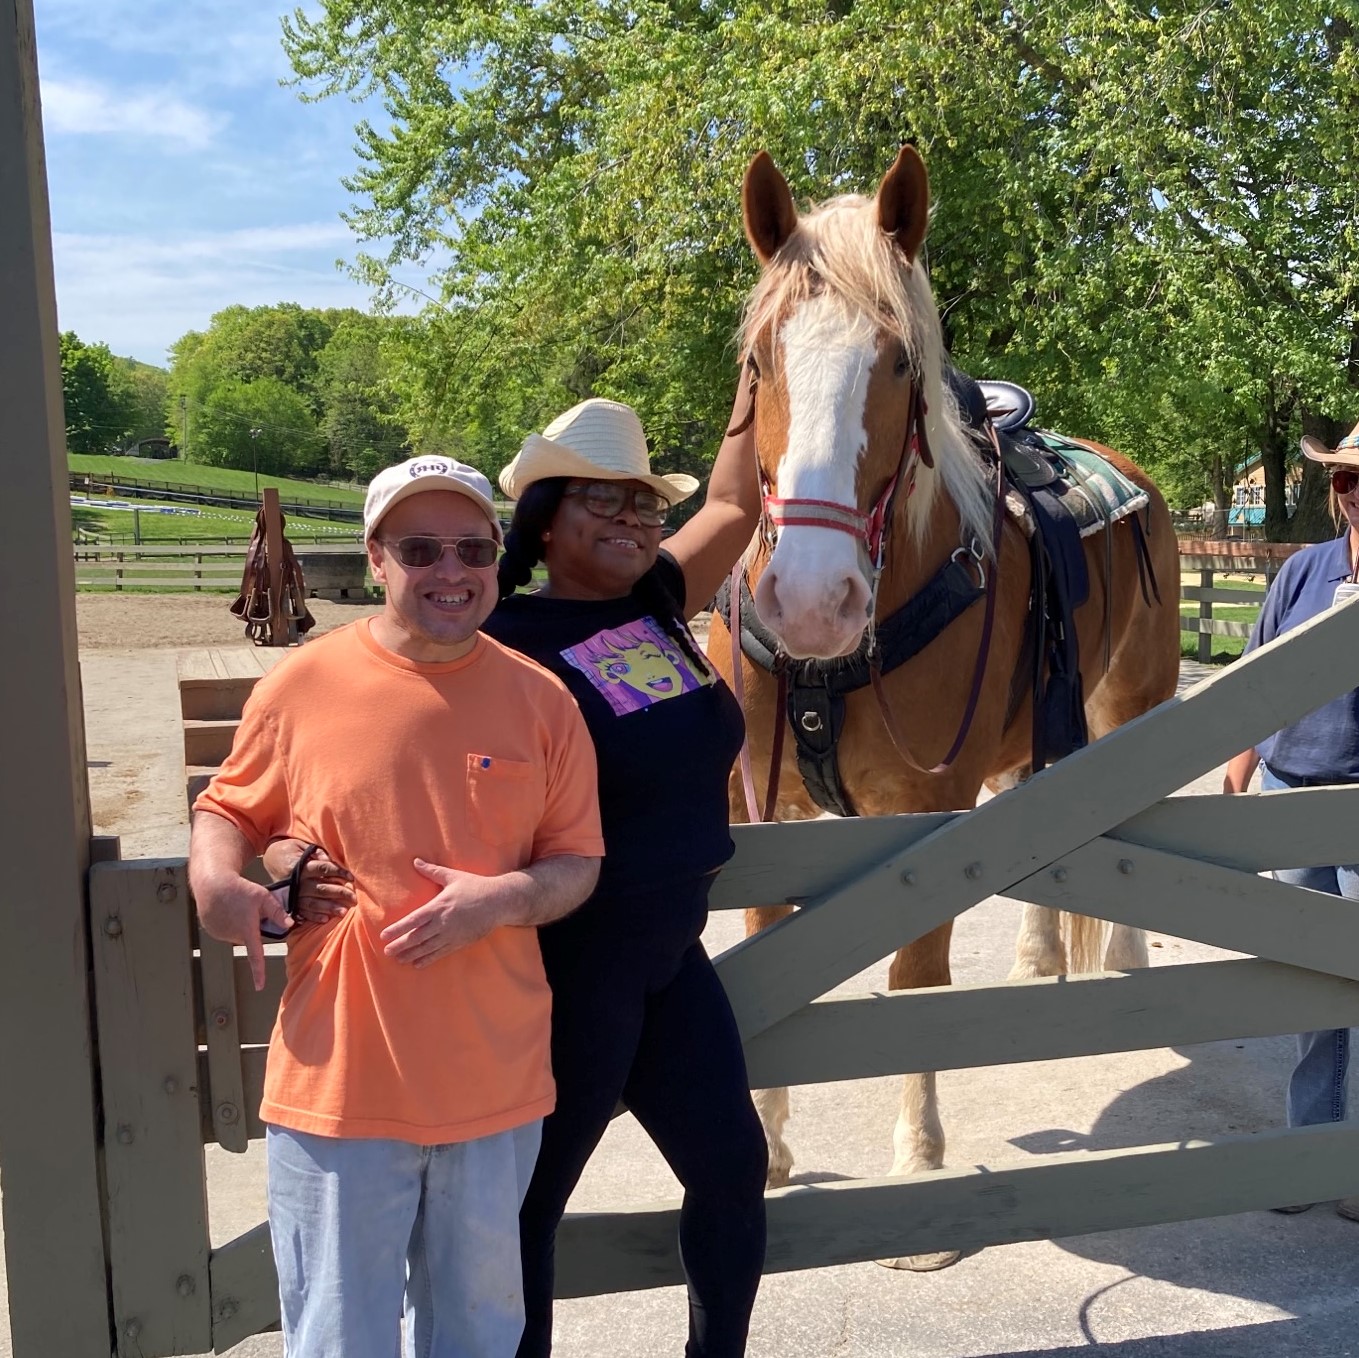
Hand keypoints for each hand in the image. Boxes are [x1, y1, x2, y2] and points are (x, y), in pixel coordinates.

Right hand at [194, 872, 290, 990]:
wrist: (212, 884)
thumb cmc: (239, 889)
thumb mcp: (263, 897)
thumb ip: (277, 912)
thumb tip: (290, 924)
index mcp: (247, 929)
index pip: (255, 956)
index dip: (258, 972)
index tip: (259, 986)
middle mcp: (232, 935)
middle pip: (250, 938)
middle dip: (253, 928)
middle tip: (248, 910)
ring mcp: (220, 934)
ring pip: (238, 935)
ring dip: (240, 925)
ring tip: (236, 908)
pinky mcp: (212, 931)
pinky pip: (227, 931)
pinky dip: (229, 923)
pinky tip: (227, 910)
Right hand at [261, 840, 355, 923]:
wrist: (271, 858)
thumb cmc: (291, 850)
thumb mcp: (302, 845)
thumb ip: (316, 852)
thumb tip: (329, 859)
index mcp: (301, 866)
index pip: (323, 869)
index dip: (338, 872)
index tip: (351, 877)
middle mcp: (297, 881)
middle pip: (321, 888)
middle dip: (339, 893)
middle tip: (353, 898)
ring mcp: (293, 893)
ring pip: (313, 902)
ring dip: (329, 907)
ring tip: (344, 912)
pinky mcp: (290, 902)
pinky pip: (302, 911)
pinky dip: (313, 916)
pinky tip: (326, 919)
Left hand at [379, 858, 502, 968]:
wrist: (499, 902)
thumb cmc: (476, 887)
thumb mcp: (453, 876)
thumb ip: (432, 871)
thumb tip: (415, 861)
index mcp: (439, 906)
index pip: (414, 920)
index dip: (398, 928)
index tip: (384, 935)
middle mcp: (443, 922)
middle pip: (417, 937)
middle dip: (400, 945)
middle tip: (386, 952)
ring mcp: (452, 934)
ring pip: (427, 948)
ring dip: (411, 954)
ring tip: (398, 959)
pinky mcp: (460, 942)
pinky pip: (440, 953)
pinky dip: (427, 959)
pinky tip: (417, 963)